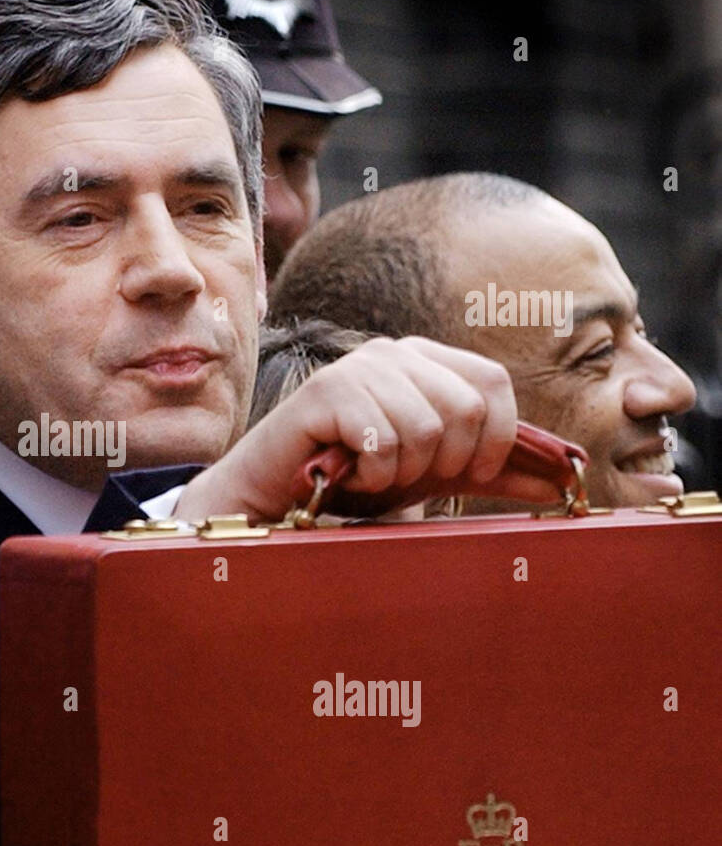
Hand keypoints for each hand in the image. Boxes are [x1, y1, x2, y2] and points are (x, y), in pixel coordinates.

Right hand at [174, 336, 557, 522]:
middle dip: (445, 461)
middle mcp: (394, 352)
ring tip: (371, 474)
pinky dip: (369, 474)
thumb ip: (495, 472)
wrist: (280, 493)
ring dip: (401, 472)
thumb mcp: (435, 474)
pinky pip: (380, 440)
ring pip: (425, 428)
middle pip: (466, 407)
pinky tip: (346, 473)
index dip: (497, 438)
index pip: (495, 383)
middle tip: (408, 477)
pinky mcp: (324, 393)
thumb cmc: (356, 477)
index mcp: (426, 360)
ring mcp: (357, 368)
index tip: (468, 474)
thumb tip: (565, 481)